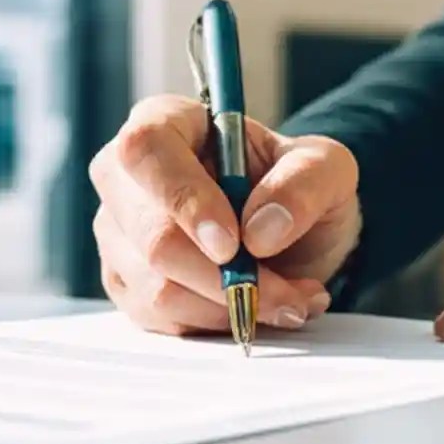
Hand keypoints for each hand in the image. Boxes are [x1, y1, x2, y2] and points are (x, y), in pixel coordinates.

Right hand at [89, 95, 360, 335]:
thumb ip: (305, 183)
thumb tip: (261, 230)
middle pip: (151, 235)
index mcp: (165, 121)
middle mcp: (126, 176)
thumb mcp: (327, 169)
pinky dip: (216, 323)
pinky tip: (252, 306)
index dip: (185, 198)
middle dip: (224, 276)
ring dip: (231, 304)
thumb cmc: (294, 186)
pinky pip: (161, 318)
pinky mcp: (124, 283)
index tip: (232, 243)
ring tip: (287, 298)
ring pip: (158, 287)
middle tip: (287, 292)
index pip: (147, 150)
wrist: (286, 234)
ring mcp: (117, 233)